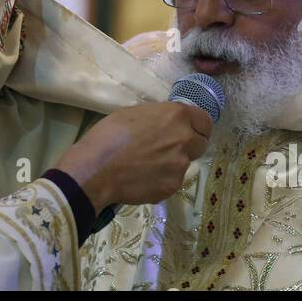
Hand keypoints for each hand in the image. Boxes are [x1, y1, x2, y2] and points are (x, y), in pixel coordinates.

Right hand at [53, 101, 210, 212]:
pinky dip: (161, 179)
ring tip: (147, 165)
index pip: (205, 121)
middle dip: (189, 145)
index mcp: (177, 116)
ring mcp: (181, 165)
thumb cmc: (109, 134)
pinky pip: (172, 180)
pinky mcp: (172, 186)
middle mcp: (185, 139)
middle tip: (168, 148)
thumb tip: (166, 124)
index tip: (189, 130)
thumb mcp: (135, 113)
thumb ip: (159, 117)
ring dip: (172, 163)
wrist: (96, 169)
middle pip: (201, 143)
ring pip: (185, 163)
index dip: (197, 126)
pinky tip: (142, 178)